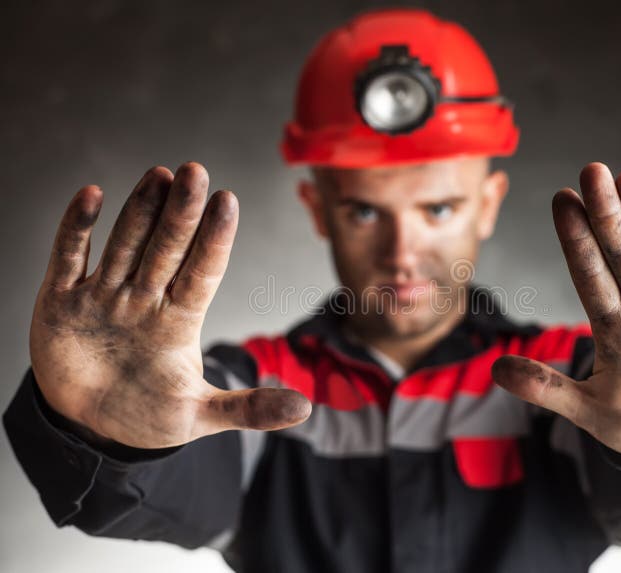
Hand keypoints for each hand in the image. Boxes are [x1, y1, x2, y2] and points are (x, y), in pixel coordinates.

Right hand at [30, 163, 310, 448]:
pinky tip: (92, 196)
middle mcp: (144, 301)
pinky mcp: (62, 301)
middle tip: (195, 172)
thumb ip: (248, 409)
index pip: (202, 273)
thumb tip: (305, 408)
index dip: (214, 240)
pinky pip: (69, 259)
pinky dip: (76, 230)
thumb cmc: (146, 416)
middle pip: (167, 250)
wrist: (89, 426)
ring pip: (124, 246)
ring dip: (139, 211)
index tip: (228, 202)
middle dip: (181, 214)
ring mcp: (103, 298)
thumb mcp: (199, 416)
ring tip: (159, 175)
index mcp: (178, 322)